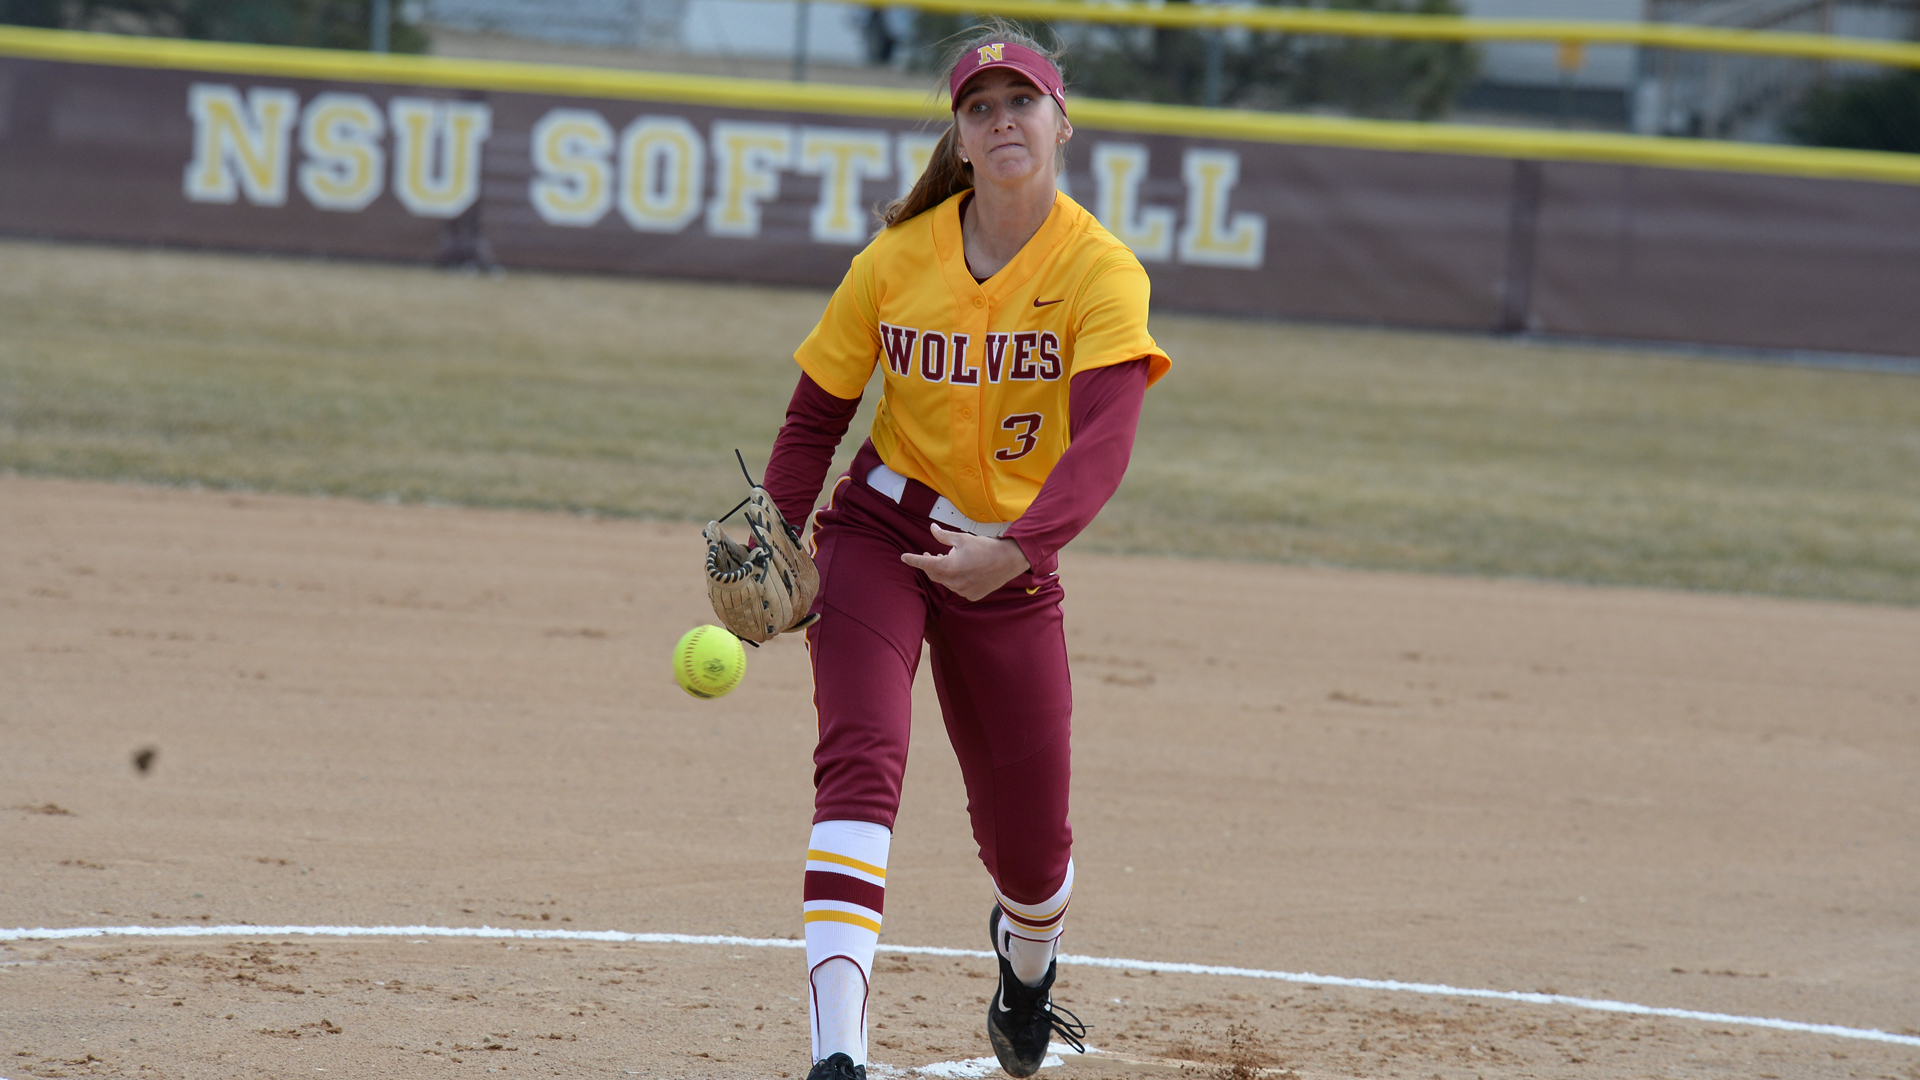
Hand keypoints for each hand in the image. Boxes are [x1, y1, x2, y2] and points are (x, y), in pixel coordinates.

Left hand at [901, 524, 1030, 600]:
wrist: (1008, 561)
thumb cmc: (986, 548)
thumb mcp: (962, 538)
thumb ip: (944, 536)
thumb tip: (932, 529)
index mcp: (948, 567)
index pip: (924, 564)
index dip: (912, 560)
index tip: (904, 557)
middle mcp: (953, 582)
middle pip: (934, 575)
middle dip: (931, 565)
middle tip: (932, 555)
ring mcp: (962, 591)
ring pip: (946, 582)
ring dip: (945, 572)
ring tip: (952, 560)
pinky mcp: (971, 595)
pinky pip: (958, 588)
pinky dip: (957, 580)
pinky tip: (964, 571)